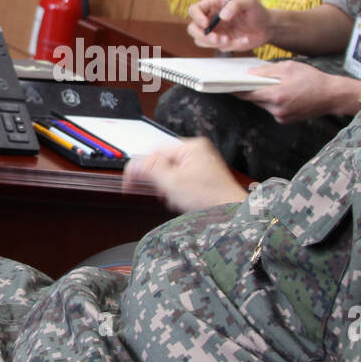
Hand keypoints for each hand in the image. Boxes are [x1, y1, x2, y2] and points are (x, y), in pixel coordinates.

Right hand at [123, 136, 246, 213]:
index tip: (129, 181)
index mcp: (191, 147)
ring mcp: (200, 165)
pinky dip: (177, 191)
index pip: (155, 152)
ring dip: (168, 188)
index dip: (140, 167)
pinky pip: (180, 181)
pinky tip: (182, 200)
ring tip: (176, 198)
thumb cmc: (211, 197)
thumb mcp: (172, 182)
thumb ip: (150, 170)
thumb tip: (133, 164)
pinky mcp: (202, 178)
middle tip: (159, 192)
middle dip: (159, 180)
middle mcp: (196, 152)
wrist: (231, 214)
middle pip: (162, 162)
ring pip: (170, 173)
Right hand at [187, 0, 271, 50]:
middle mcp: (211, 19)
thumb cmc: (257, 11)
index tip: (206, 24)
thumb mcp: (249, 2)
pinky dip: (232, 45)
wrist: (267, 27)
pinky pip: (220, 48)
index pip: (195, 10)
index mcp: (213, 5)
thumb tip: (222, 16)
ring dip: (213, 43)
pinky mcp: (222, 43)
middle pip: (193, 28)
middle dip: (201, 35)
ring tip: (229, 40)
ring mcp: (215, 32)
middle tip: (216, 38)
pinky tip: (244, 40)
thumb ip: (235, 5)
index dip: (196, 17)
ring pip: (201, 41)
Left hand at [237, 62, 360, 122]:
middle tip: (247, 80)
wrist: (331, 95)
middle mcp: (275, 108)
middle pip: (254, 100)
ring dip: (263, 96)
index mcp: (275, 94)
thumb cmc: (312, 78)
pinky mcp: (285, 120)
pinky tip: (284, 94)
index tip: (226, 85)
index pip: (247, 94)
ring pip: (263, 105)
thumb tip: (249, 73)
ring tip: (273, 85)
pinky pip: (272, 109)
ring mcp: (280, 116)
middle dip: (251, 90)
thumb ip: (267, 71)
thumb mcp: (288, 67)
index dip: (235, 89)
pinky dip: (273, 101)